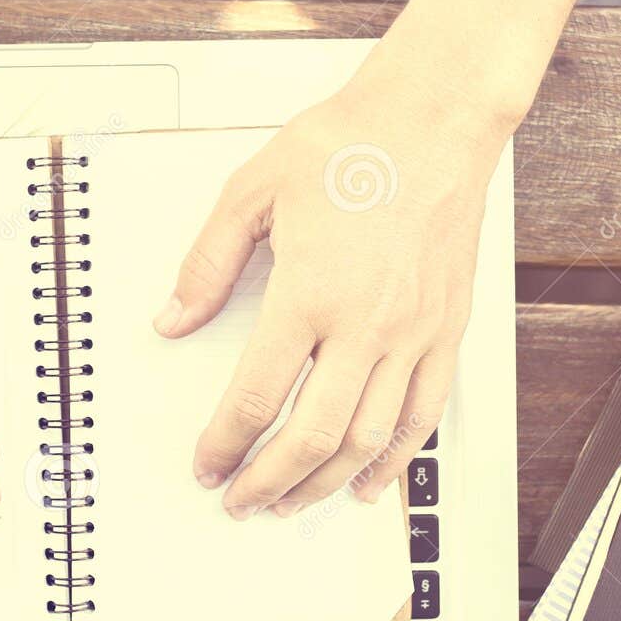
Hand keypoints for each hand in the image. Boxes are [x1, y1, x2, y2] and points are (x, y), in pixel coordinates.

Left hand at [156, 65, 509, 518]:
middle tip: (239, 499)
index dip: (225, 443)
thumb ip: (208, 263)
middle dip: (267, 480)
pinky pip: (422, 416)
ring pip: (367, 439)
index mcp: (309, 292)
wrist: (434, 119)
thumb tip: (174, 317)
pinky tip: (368, 482)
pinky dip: (394, 461)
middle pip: (311, 435)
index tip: (207, 463)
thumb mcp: (252, 190)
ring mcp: (412, 333)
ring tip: (291, 501)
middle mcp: (365, 323)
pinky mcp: (446, 331)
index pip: (256, 396)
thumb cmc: (351, 145)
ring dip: (323, 482)